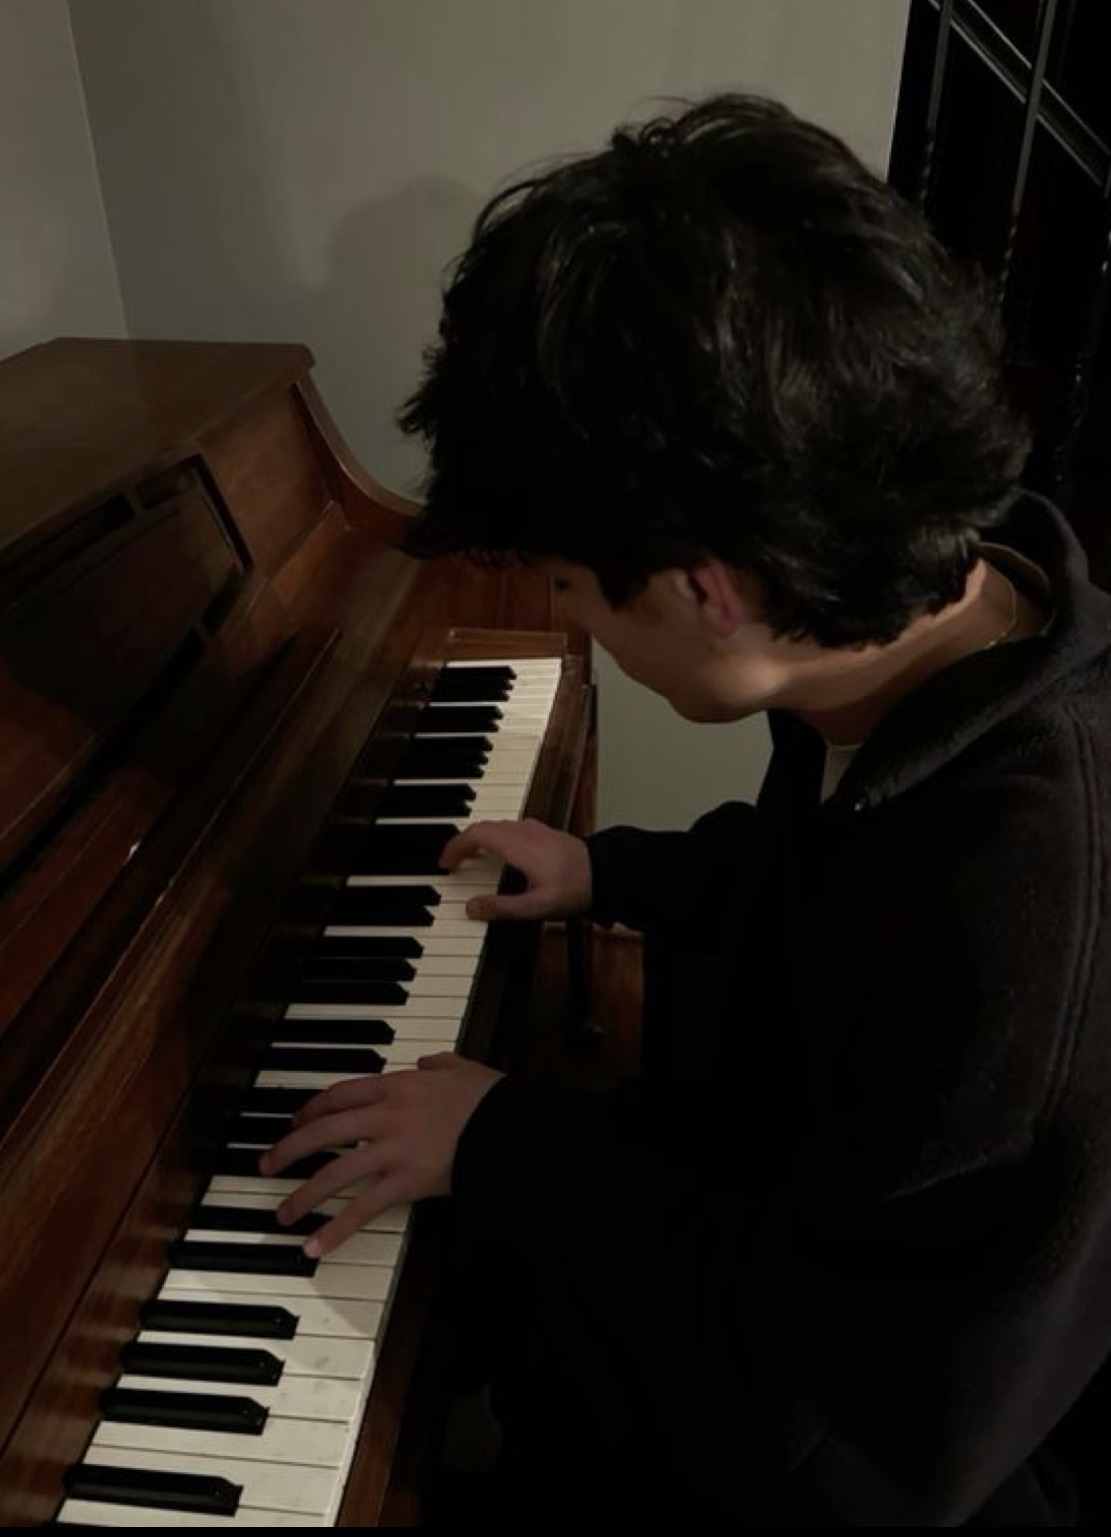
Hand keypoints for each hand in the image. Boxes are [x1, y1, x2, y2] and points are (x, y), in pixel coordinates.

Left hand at [259, 1054, 502, 1256]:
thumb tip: (426, 1061)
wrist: (512, 1128)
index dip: (310, 1109)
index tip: (296, 1122)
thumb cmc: (490, 1099)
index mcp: (397, 1085)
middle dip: (289, 1149)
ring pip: (334, 1172)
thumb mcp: (461, 1067)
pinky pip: (363, 1209)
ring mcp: (393, 1151)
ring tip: (283, 1213)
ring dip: (303, 1194)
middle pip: (324, 1131)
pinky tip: (315, 1246)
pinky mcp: (406, 1183)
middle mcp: (386, 1116)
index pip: (339, 1094)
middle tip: (267, 1165)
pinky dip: (336, 1229)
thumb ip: (439, 1063)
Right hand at [439, 817, 591, 920]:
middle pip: (484, 826)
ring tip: (469, 857)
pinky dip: (494, 837)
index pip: (476, 834)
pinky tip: (498, 853)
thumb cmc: (576, 888)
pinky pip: (510, 828)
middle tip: (452, 861)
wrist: (608, 874)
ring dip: (479, 838)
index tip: (445, 862)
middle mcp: (525, 831)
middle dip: (463, 842)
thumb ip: (502, 907)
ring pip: (497, 825)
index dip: (455, 846)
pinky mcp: (543, 833)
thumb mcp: (536, 907)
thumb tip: (471, 907)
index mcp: (518, 845)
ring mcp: (535, 829)